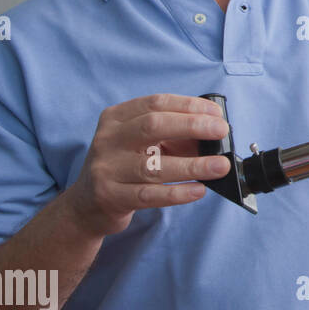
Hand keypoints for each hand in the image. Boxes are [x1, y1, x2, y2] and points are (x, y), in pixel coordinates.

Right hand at [62, 94, 233, 237]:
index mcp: (116, 118)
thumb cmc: (124, 167)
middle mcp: (108, 139)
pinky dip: (177, 193)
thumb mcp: (141, 144)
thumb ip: (173, 136)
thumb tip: (214, 133)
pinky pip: (149, 195)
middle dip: (192, 126)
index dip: (189, 106)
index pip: (156, 104)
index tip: (216, 113)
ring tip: (220, 166)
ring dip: (193, 165)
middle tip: (221, 131)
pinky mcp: (110, 197)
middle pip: (153, 126)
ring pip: (154, 166)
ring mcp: (106, 169)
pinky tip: (199, 190)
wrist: (86, 205)